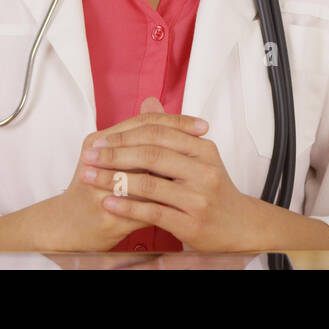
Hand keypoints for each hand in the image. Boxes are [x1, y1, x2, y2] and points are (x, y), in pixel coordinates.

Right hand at [39, 99, 208, 250]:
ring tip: (201, 168)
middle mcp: (95, 159)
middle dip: (180, 142)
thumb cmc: (95, 187)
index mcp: (96, 140)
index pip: (142, 123)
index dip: (175, 121)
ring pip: (145, 176)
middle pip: (145, 144)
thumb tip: (155, 103)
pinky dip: (164, 203)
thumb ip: (135, 134)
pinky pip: (142, 208)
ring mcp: (99, 189)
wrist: (68, 226)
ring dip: (175, 173)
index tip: (202, 125)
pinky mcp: (105, 216)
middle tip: (206, 141)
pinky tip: (183, 198)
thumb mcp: (112, 156)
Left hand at [79, 98, 271, 251]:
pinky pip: (152, 211)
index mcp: (204, 150)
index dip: (125, 135)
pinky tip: (108, 202)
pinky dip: (126, 206)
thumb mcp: (197, 156)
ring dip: (112, 180)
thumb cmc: (212, 190)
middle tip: (89, 156)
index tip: (100, 140)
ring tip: (89, 177)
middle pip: (151, 155)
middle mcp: (204, 172)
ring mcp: (198, 199)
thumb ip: (171, 132)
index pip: (160, 133)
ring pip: (148, 184)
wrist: (240, 227)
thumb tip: (147, 101)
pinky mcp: (191, 224)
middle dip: (114, 155)